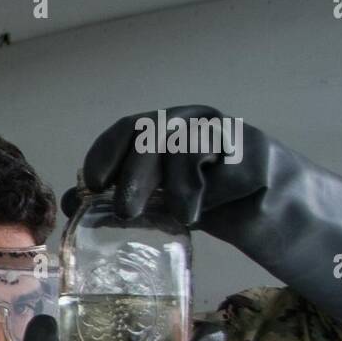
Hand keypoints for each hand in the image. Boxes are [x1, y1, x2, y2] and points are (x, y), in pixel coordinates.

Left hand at [61, 105, 341, 340]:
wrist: (271, 213)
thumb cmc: (210, 204)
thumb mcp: (158, 205)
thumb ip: (122, 201)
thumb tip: (71, 205)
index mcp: (160, 134)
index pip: (125, 131)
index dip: (105, 153)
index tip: (91, 184)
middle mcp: (187, 124)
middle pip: (151, 132)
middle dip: (134, 172)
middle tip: (126, 209)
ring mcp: (220, 131)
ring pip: (184, 142)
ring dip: (172, 183)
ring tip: (171, 216)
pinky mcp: (251, 148)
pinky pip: (220, 161)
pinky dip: (204, 187)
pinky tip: (199, 211)